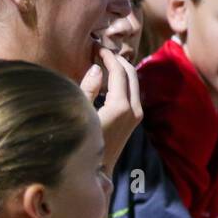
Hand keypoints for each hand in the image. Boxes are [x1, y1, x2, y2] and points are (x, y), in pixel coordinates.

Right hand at [80, 47, 142, 169]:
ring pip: (134, 82)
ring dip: (121, 70)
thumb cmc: (81, 143)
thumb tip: (96, 68)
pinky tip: (107, 77)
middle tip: (101, 49)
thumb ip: (87, 89)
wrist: (96, 171)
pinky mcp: (135, 119)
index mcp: (121, 107)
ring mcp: (137, 115)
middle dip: (118, 59)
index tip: (96, 45)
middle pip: (131, 74)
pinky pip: (132, 92)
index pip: (118, 72)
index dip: (108, 56)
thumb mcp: (79, 114)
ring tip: (103, 59)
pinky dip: (122, 81)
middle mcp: (134, 110)